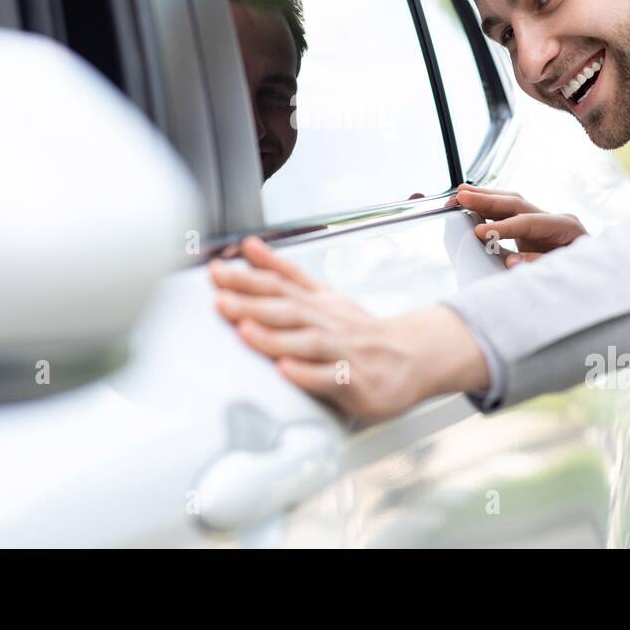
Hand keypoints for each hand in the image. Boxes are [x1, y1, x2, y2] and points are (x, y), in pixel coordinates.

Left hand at [208, 237, 488, 419]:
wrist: (413, 356)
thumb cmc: (359, 329)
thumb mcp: (322, 295)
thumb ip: (284, 272)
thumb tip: (248, 247)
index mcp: (317, 303)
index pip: (279, 285)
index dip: (247, 277)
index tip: (217, 271)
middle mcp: (328, 323)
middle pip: (290, 310)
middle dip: (253, 304)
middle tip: (220, 300)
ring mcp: (343, 351)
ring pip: (307, 341)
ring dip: (275, 336)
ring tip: (245, 330)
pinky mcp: (355, 382)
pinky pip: (331, 378)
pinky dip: (308, 373)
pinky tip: (287, 370)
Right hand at [450, 183, 586, 267]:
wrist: (595, 278)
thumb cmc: (582, 275)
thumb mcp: (564, 272)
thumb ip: (537, 265)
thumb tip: (511, 260)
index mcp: (565, 227)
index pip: (528, 222)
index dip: (503, 227)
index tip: (480, 233)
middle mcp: (553, 218)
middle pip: (517, 203)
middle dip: (488, 200)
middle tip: (462, 198)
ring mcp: (542, 220)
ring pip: (510, 202)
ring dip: (483, 198)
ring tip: (459, 195)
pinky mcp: (532, 227)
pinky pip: (507, 212)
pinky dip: (488, 208)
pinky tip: (471, 204)